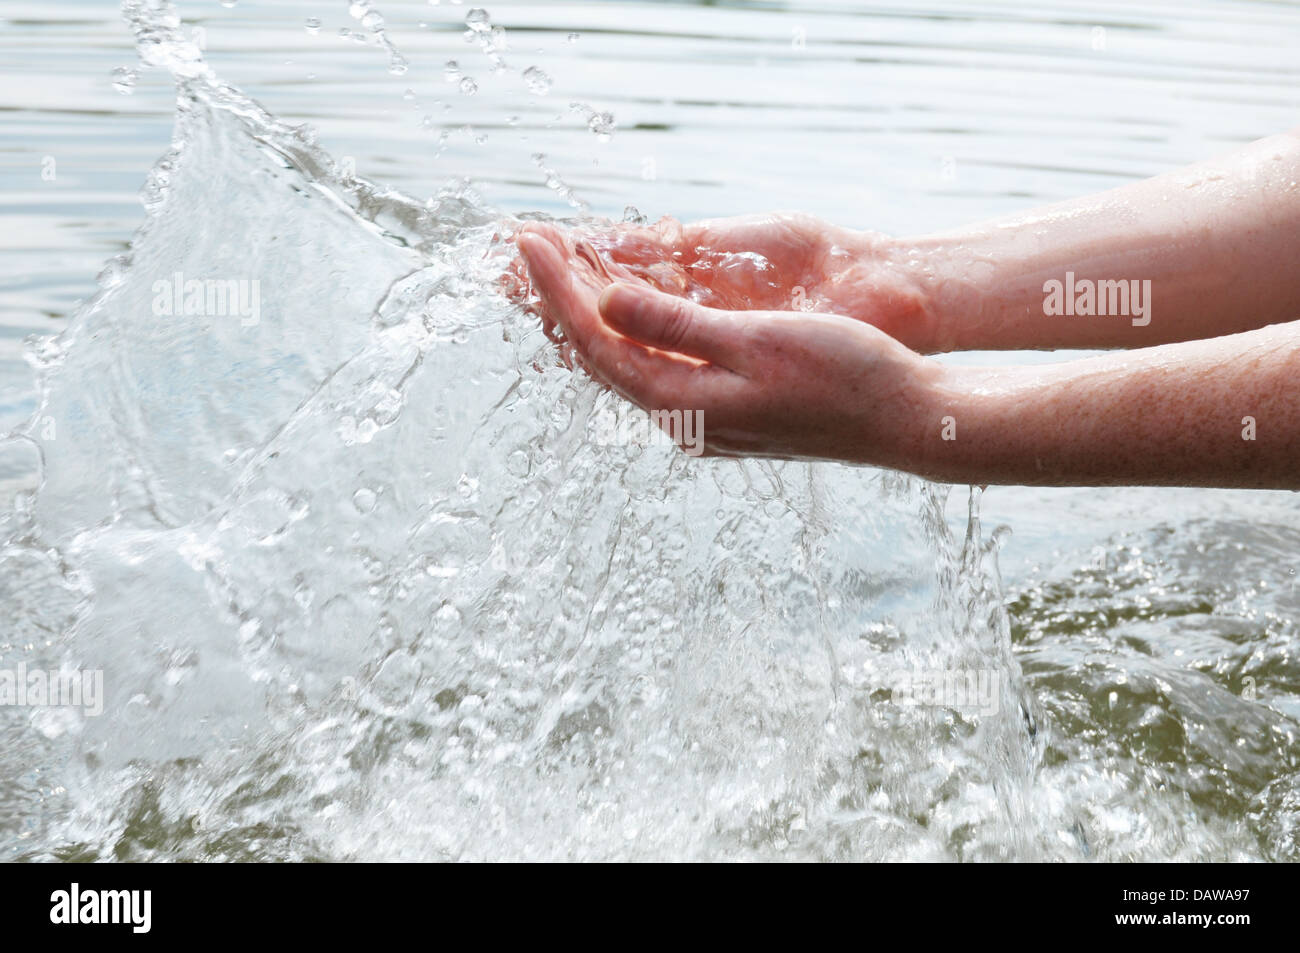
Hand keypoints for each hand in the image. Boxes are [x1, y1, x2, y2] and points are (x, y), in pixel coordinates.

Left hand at [514, 222, 942, 466]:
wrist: (906, 421)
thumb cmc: (845, 378)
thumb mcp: (758, 341)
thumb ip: (677, 327)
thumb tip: (602, 306)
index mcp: (682, 404)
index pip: (595, 341)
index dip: (557, 288)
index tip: (528, 240)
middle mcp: (682, 420)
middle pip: (599, 356)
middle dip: (560, 300)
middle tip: (527, 248)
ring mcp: (703, 420)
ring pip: (626, 362)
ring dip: (591, 315)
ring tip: (561, 270)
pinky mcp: (726, 412)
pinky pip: (657, 366)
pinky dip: (632, 330)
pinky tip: (627, 309)